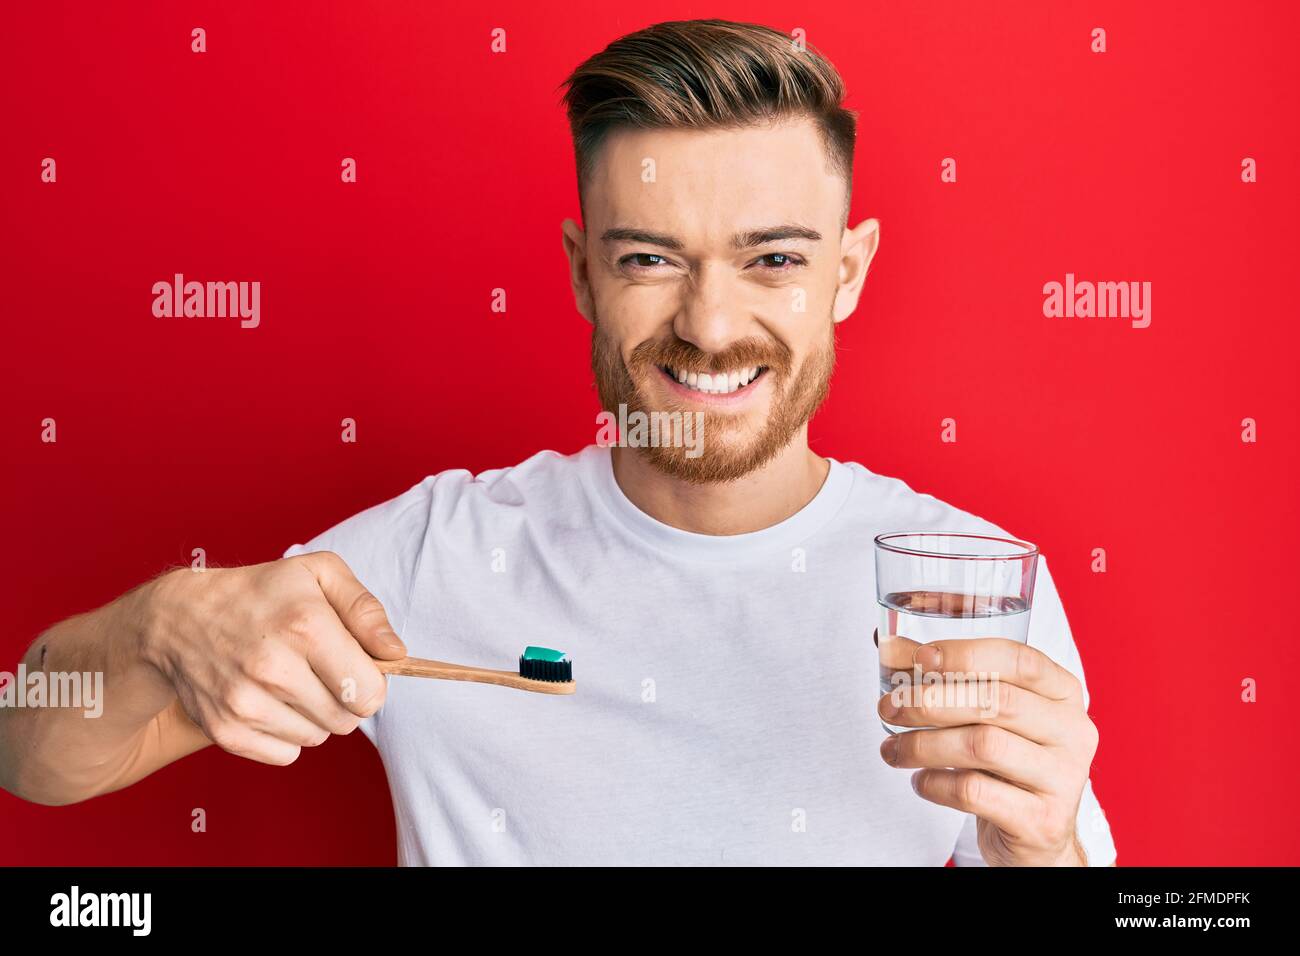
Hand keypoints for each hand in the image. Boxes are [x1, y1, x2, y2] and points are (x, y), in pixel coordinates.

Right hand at [142, 551, 407, 765]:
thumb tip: (396, 654)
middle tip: (319, 669)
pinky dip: (286, 734)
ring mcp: (246, 703)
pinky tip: (270, 700)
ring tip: (290, 680)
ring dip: (314, 715)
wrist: (180, 618)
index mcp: (305, 626)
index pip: (370, 693)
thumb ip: (366, 611)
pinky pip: (286, 754)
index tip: (356, 666)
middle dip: (344, 698)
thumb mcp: (319, 574)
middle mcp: (273, 668)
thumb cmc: (263, 593)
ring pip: (318, 737)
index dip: (372, 683)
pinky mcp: (227, 731)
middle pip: (348, 720)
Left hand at [875, 632, 1098, 865]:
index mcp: (1063, 692)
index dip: (966, 655)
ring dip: (924, 744)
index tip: (919, 658)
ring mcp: (1063, 778)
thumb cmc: (1008, 762)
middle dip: (930, 700)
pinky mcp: (1042, 820)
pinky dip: (936, 783)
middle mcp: (1073, 731)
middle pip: (996, 701)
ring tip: (894, 750)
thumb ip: (947, 678)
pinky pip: (975, 792)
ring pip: (983, 745)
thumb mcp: (989, 715)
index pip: (1018, 660)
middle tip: (889, 708)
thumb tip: (889, 646)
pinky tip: (920, 781)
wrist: (1038, 834)